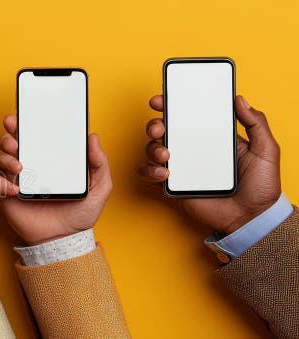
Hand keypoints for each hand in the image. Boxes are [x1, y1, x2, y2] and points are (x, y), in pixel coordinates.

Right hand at [0, 115, 112, 244]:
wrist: (63, 240)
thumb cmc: (79, 214)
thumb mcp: (99, 188)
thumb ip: (100, 164)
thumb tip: (93, 138)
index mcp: (49, 159)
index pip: (34, 135)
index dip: (24, 123)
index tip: (19, 117)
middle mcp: (31, 165)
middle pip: (11, 141)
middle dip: (8, 136)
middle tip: (15, 141)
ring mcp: (17, 179)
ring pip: (0, 157)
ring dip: (5, 157)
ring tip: (19, 167)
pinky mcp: (7, 194)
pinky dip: (1, 183)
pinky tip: (15, 190)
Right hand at [138, 95, 280, 233]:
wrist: (252, 218)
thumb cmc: (261, 186)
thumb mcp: (266, 150)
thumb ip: (256, 123)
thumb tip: (240, 100)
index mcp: (211, 137)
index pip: (187, 115)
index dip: (171, 104)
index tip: (162, 99)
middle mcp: (192, 149)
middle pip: (163, 129)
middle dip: (155, 124)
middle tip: (160, 128)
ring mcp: (180, 167)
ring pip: (152, 149)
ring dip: (152, 148)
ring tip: (165, 156)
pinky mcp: (172, 186)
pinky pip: (150, 174)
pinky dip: (149, 171)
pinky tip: (163, 173)